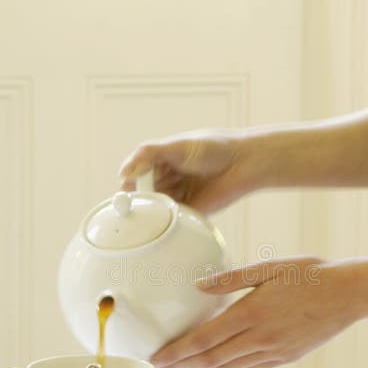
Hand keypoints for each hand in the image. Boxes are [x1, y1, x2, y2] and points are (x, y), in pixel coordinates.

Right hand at [117, 129, 257, 214]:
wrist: (244, 163)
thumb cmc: (214, 148)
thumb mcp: (176, 146)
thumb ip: (148, 154)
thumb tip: (123, 172)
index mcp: (162, 160)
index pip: (135, 173)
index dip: (130, 181)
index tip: (127, 189)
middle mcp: (168, 179)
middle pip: (144, 193)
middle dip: (142, 197)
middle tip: (142, 201)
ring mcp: (179, 196)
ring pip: (156, 208)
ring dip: (153, 210)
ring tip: (156, 208)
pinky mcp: (191, 212)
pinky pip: (173, 222)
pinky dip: (167, 222)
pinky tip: (166, 218)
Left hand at [150, 257, 365, 367]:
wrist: (350, 294)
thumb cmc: (311, 274)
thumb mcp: (269, 267)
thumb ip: (231, 279)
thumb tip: (198, 286)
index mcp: (252, 313)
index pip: (204, 340)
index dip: (177, 353)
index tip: (156, 359)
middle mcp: (260, 338)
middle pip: (211, 361)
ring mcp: (273, 351)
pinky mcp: (285, 357)